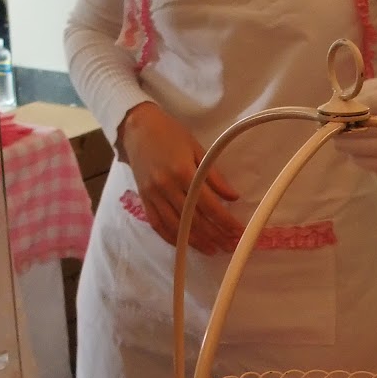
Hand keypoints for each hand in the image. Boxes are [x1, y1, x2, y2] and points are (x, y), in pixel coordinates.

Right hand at [118, 102, 244, 254]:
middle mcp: (166, 187)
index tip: (238, 232)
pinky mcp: (143, 199)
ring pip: (176, 226)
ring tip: (212, 250)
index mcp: (182, 172)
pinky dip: (172, 237)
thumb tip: (233, 197)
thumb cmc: (170, 134)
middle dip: (214, 235)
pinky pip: (158, 224)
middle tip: (230, 246)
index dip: (225, 221)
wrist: (137, 127)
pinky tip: (185, 244)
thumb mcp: (197, 149)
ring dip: (195, 241)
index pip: (208, 204)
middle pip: (193, 219)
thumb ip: (214, 175)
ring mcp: (152, 195)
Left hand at [331, 74, 376, 172]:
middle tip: (332, 132)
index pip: (372, 103)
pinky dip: (365, 162)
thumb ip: (359, 93)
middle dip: (348, 132)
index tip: (329, 114)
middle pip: (376, 128)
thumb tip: (331, 107)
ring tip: (340, 143)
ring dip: (354, 148)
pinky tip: (355, 155)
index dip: (347, 111)